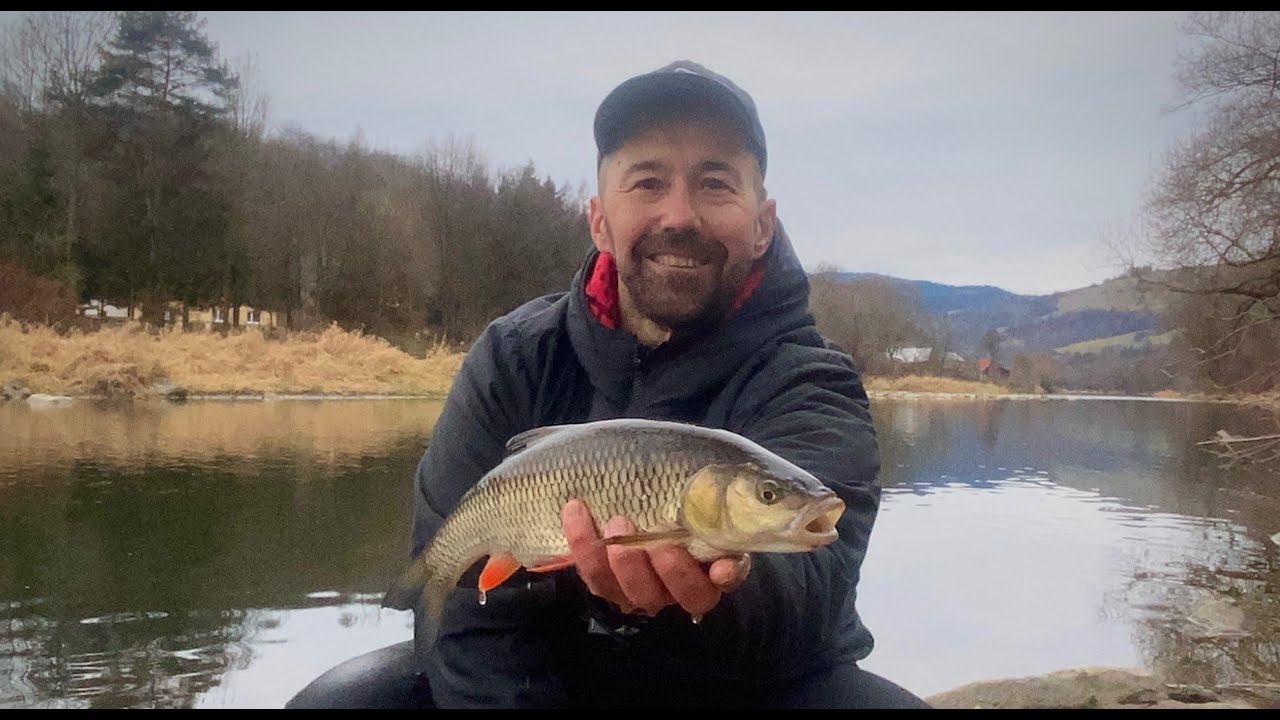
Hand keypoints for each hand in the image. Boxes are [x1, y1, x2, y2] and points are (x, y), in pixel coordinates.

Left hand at [561, 499, 750, 618]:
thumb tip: (715, 490)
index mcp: (707, 570)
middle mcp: (674, 590)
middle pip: (677, 594)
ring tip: (617, 522)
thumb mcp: (694, 499)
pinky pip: (593, 575)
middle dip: (667, 567)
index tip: (721, 567)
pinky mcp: (605, 585)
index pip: (724, 580)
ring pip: (629, 592)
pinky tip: (577, 510)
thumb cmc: (672, 501)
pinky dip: (583, 543)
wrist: (630, 503)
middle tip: (658, 533)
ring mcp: (637, 591)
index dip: (724, 578)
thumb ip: (707, 501)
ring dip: (623, 560)